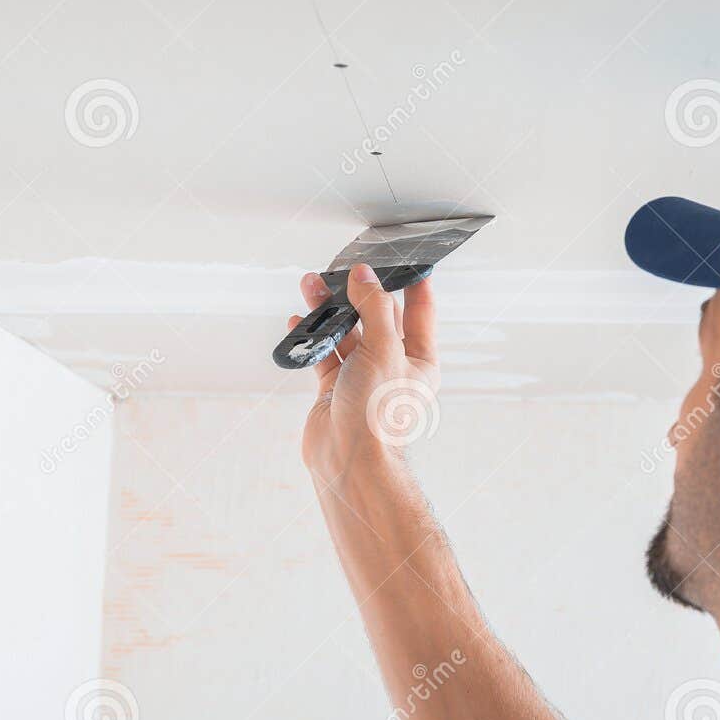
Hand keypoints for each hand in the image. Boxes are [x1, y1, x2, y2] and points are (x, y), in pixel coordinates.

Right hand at [289, 264, 440, 489]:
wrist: (348, 460)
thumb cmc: (377, 414)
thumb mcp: (383, 349)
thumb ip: (373, 309)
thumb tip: (363, 277)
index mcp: (420, 359)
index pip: (420, 311)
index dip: (413, 283)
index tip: (404, 259)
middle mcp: (393, 366)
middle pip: (377, 318)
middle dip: (358, 293)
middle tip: (342, 269)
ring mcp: (363, 377)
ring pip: (347, 333)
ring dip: (329, 310)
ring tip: (310, 285)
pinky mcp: (336, 388)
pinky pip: (324, 354)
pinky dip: (312, 337)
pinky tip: (300, 322)